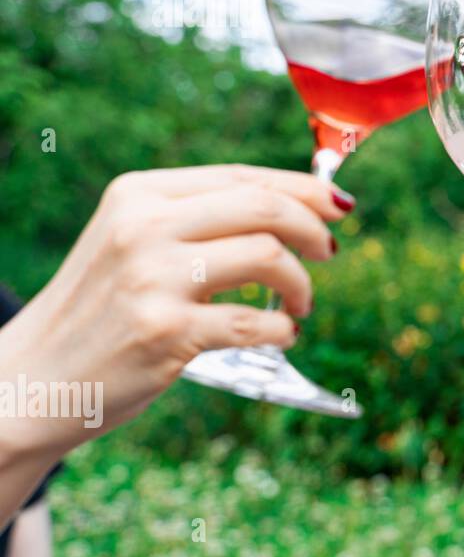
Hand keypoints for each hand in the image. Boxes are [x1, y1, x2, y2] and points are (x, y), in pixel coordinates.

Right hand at [0, 164, 348, 456]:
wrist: (32, 380)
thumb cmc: (101, 309)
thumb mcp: (130, 242)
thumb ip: (197, 219)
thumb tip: (297, 205)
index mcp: (138, 195)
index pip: (242, 176)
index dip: (302, 189)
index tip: (338, 205)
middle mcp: (144, 227)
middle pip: (264, 207)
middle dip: (313, 228)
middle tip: (329, 252)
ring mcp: (154, 279)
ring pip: (269, 256)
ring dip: (302, 283)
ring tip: (300, 304)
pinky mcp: (166, 332)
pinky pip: (257, 321)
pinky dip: (284, 329)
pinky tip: (282, 334)